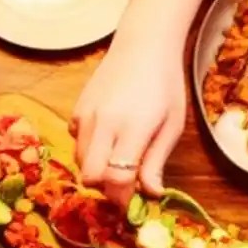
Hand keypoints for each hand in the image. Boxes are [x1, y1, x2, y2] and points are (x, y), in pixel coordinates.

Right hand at [73, 36, 187, 205]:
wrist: (143, 44)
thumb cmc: (165, 84)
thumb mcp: (172, 124)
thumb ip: (157, 161)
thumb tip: (151, 194)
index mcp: (133, 128)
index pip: (117, 178)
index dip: (123, 198)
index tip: (133, 204)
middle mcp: (104, 123)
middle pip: (91, 175)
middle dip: (105, 189)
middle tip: (123, 187)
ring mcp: (86, 115)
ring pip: (80, 161)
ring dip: (97, 170)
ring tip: (117, 161)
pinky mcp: (77, 109)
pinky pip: (75, 141)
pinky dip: (88, 149)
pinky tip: (106, 139)